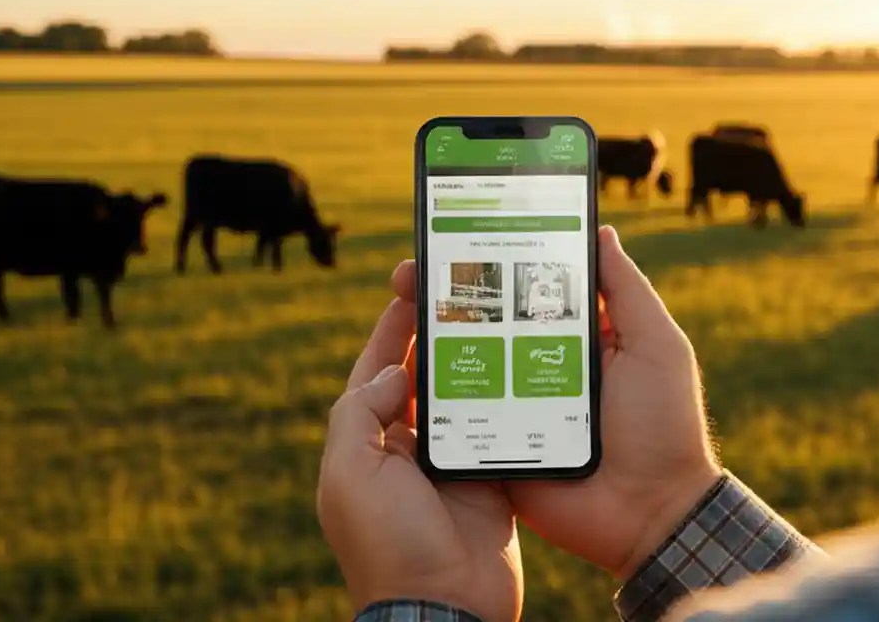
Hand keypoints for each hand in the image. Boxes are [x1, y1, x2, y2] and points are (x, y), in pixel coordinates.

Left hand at [317, 298, 522, 620]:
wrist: (446, 607)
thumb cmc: (389, 544)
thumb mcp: (351, 474)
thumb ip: (360, 413)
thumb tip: (393, 371)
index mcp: (367, 445)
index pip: (376, 372)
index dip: (392, 329)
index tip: (411, 287)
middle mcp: (406, 450)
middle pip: (423, 379)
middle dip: (439, 338)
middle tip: (464, 295)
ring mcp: (449, 465)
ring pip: (464, 398)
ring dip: (478, 362)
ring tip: (500, 320)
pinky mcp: (490, 479)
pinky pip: (499, 429)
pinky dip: (509, 401)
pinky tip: (526, 367)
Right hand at [391, 226, 719, 578]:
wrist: (652, 513)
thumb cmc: (664, 425)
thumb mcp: (656, 345)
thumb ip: (627, 291)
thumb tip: (601, 231)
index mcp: (573, 338)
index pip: (524, 291)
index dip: (491, 263)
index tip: (455, 235)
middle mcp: (537, 366)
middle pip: (483, 323)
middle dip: (443, 295)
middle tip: (409, 271)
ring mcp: (513, 407)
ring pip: (462, 367)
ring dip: (427, 340)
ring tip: (398, 307)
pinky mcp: (496, 448)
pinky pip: (457, 419)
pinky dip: (431, 400)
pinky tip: (400, 369)